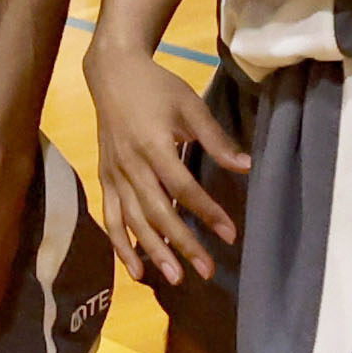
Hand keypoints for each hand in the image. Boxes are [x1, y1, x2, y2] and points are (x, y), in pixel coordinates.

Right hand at [87, 40, 242, 285]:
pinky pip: (110, 218)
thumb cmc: (157, 88)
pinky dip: (121, 246)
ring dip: (152, 252)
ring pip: (132, 221)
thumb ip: (216, 138)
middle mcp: (130, 165)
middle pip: (157, 212)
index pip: (183, 188)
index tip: (229, 234)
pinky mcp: (104, 180)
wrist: (113, 74)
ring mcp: (113, 175)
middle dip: (181, 244)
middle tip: (206, 271)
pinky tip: (137, 271)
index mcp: (153, 145)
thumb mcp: (190, 105)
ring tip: (175, 278)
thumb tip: (246, 166)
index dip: (206, 212)